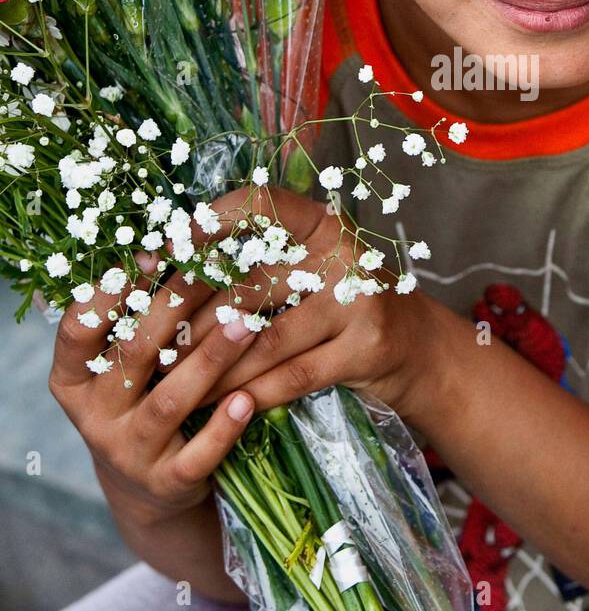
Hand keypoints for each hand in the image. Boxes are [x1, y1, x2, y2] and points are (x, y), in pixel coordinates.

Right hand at [48, 252, 261, 529]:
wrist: (147, 490)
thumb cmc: (141, 403)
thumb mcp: (121, 370)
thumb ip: (133, 323)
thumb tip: (173, 242)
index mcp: (74, 381)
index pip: (77, 331)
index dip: (110, 291)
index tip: (151, 252)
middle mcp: (95, 416)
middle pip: (133, 356)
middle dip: (174, 308)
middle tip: (215, 269)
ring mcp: (130, 452)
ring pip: (169, 401)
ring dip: (210, 361)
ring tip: (245, 325)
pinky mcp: (168, 482)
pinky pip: (197, 455)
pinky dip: (224, 428)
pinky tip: (249, 399)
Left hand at [161, 184, 445, 426]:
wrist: (416, 349)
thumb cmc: (340, 306)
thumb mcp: (306, 270)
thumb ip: (253, 263)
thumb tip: (161, 268)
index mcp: (322, 221)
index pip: (260, 205)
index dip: (208, 224)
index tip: (162, 252)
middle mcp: (343, 252)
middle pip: (250, 282)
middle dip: (192, 319)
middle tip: (149, 343)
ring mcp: (359, 299)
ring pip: (266, 338)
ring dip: (214, 367)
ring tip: (173, 382)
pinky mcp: (367, 347)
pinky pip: (292, 375)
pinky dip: (250, 393)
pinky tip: (219, 405)